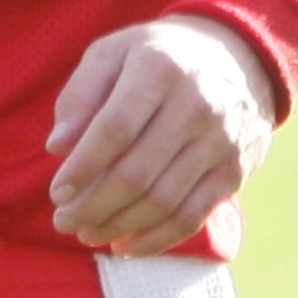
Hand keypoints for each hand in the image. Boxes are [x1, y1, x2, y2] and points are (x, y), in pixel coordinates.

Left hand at [48, 17, 277, 255]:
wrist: (241, 54)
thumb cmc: (159, 56)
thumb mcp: (115, 52)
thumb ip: (81, 94)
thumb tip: (57, 147)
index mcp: (160, 68)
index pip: (115, 129)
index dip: (83, 167)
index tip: (57, 192)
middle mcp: (196, 104)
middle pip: (137, 173)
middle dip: (92, 206)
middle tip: (63, 221)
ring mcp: (220, 140)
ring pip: (163, 201)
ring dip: (118, 227)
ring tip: (87, 232)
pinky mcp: (235, 170)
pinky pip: (192, 216)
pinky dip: (155, 240)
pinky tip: (124, 245)